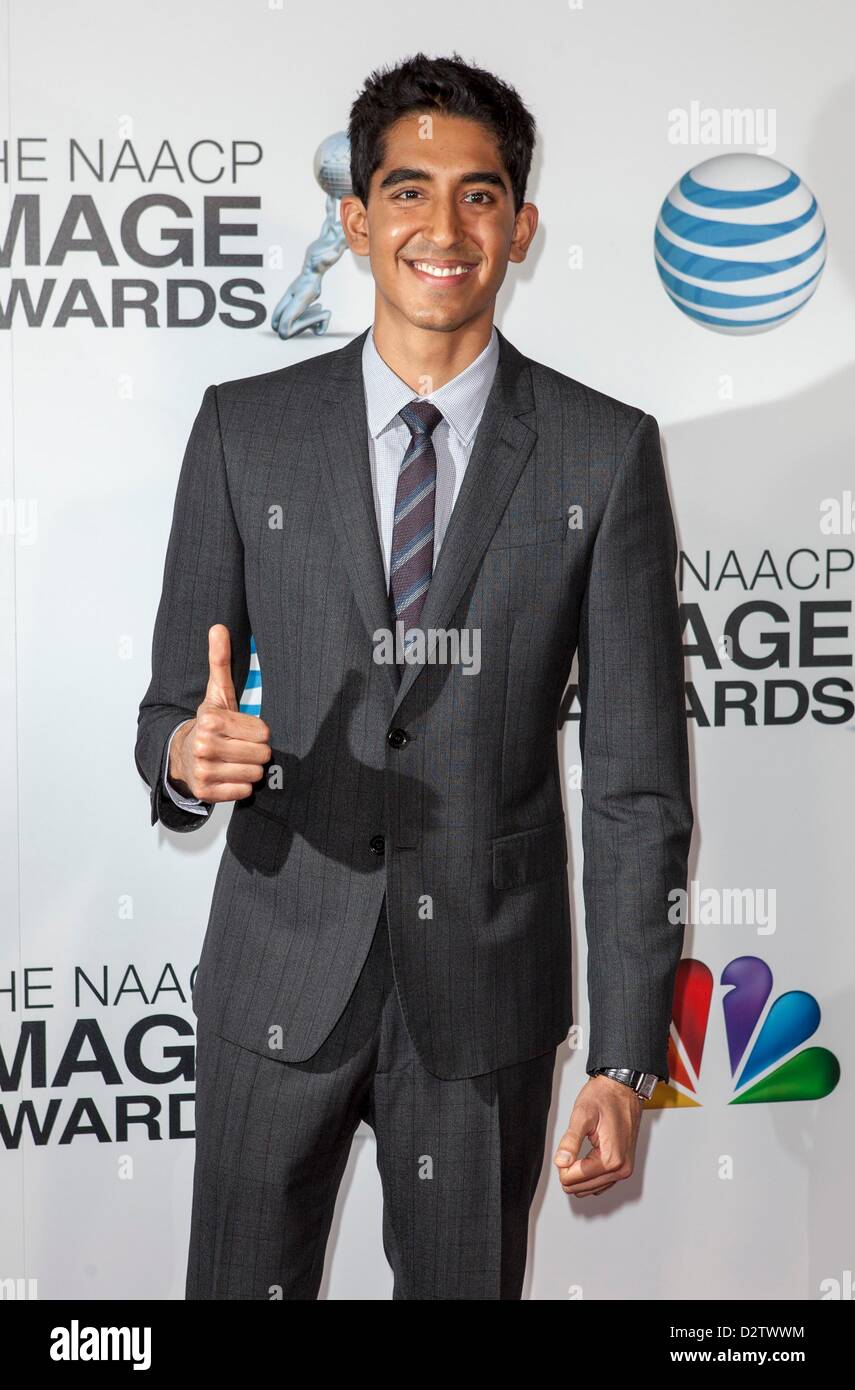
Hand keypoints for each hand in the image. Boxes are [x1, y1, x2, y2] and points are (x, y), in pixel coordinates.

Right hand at [168, 624, 271, 802]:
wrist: (181, 754)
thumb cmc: (208, 723)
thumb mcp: (217, 693)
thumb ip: (220, 661)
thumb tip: (218, 627)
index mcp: (211, 720)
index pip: (263, 732)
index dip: (257, 732)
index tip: (241, 730)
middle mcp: (205, 745)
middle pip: (261, 754)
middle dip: (255, 751)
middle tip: (238, 746)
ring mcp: (204, 770)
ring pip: (254, 774)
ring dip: (249, 769)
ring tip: (233, 759)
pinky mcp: (206, 792)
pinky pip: (244, 791)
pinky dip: (240, 786)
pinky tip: (227, 774)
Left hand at [553, 1073, 643, 1197]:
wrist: (623, 1089)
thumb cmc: (605, 1097)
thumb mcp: (582, 1115)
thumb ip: (570, 1141)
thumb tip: (561, 1162)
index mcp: (611, 1160)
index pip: (575, 1180)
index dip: (562, 1166)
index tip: (564, 1149)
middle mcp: (621, 1169)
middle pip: (581, 1188)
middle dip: (570, 1170)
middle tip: (569, 1148)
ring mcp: (624, 1170)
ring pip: (590, 1189)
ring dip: (579, 1173)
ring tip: (578, 1150)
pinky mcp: (623, 1167)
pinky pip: (600, 1183)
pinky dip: (589, 1175)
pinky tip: (585, 1158)